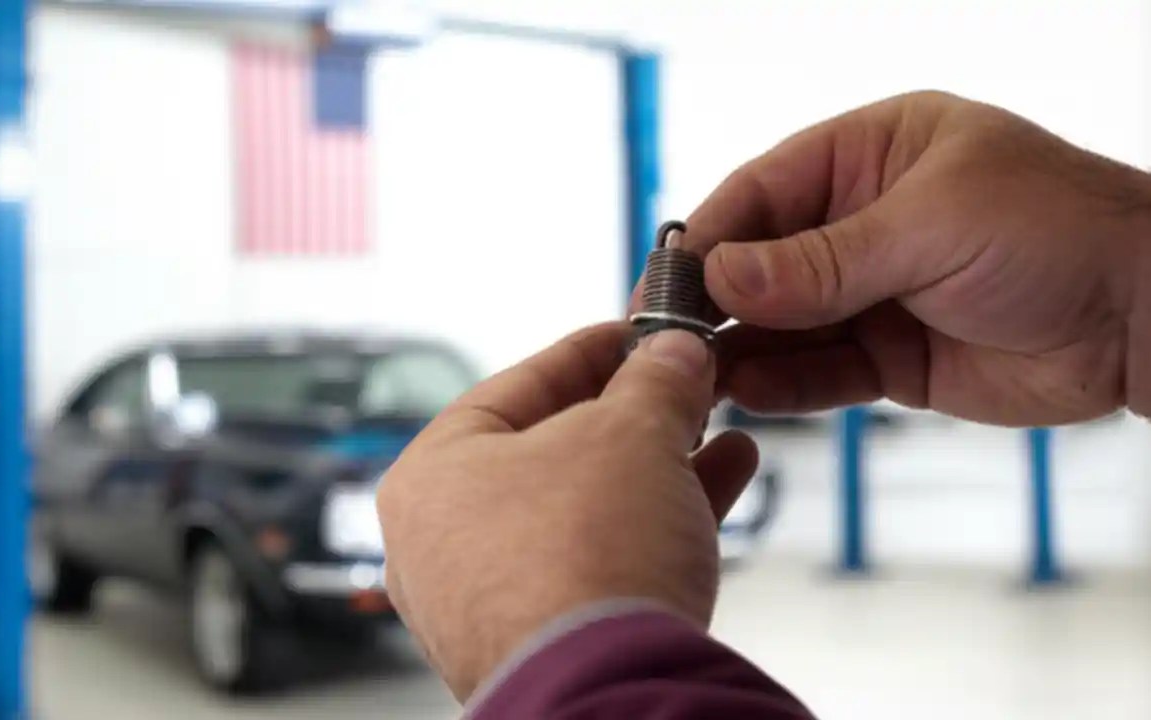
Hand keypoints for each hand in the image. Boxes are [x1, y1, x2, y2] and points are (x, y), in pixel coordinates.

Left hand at [376, 324, 757, 700]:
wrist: (608, 694)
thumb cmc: (584, 559)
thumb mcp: (633, 432)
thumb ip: (657, 380)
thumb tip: (676, 353)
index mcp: (432, 476)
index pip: (515, 386)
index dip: (589, 351)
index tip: (637, 334)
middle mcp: (444, 545)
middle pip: (552, 453)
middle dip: (633, 417)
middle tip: (683, 387)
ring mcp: (490, 604)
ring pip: (583, 513)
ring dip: (658, 469)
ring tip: (718, 437)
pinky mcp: (544, 647)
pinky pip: (602, 564)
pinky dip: (656, 525)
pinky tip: (718, 487)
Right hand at [682, 91, 1150, 430]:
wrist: (1146, 318)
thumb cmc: (1056, 232)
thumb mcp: (929, 227)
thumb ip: (820, 262)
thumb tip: (722, 278)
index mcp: (870, 155)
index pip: (764, 190)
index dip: (710, 236)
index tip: (665, 282)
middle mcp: (862, 221)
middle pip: (763, 261)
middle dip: (717, 301)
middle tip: (666, 342)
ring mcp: (874, 292)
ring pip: (785, 323)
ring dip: (742, 349)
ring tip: (697, 379)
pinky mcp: (891, 357)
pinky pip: (821, 371)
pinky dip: (785, 385)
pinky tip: (748, 395)